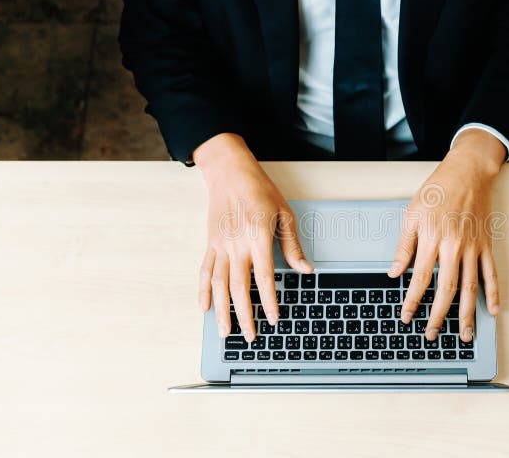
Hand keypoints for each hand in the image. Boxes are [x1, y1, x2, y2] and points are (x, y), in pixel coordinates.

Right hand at [194, 133, 312, 340]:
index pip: (263, 277)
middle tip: (250, 336)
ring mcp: (220, 245)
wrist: (229, 172)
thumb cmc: (259, 189)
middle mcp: (236, 244)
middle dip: (244, 315)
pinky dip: (202, 292)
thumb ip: (292, 244)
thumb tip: (306, 269)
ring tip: (225, 332)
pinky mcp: (210, 243)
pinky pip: (204, 271)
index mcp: (257, 237)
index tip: (273, 319)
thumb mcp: (284, 213)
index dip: (268, 301)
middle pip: (238, 288)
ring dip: (222, 311)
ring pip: (218, 285)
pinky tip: (204, 308)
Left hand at [388, 129, 504, 342]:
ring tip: (465, 334)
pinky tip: (493, 310)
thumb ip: (404, 246)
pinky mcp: (486, 245)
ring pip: (470, 288)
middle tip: (432, 334)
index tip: (407, 316)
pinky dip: (493, 293)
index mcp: (433, 239)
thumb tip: (394, 271)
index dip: (413, 301)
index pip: (421, 278)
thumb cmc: (438, 190)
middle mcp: (454, 247)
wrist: (468, 172)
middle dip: (438, 316)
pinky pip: (491, 273)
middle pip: (447, 289)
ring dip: (467, 314)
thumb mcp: (412, 214)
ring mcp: (473, 247)